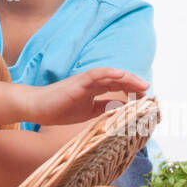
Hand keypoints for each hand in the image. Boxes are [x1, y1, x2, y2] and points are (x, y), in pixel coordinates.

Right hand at [31, 69, 150, 126]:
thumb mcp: (87, 112)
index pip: (118, 87)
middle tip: (150, 92)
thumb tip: (122, 110)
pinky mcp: (78, 82)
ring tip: (143, 86)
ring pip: (111, 75)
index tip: (146, 99)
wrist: (37, 107)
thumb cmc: (58, 109)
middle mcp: (92, 82)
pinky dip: (110, 74)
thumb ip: (103, 108)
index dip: (133, 91)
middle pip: (118, 80)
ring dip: (128, 79)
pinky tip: (122, 77)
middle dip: (135, 85)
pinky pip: (96, 74)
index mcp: (94, 89)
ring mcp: (85, 81)